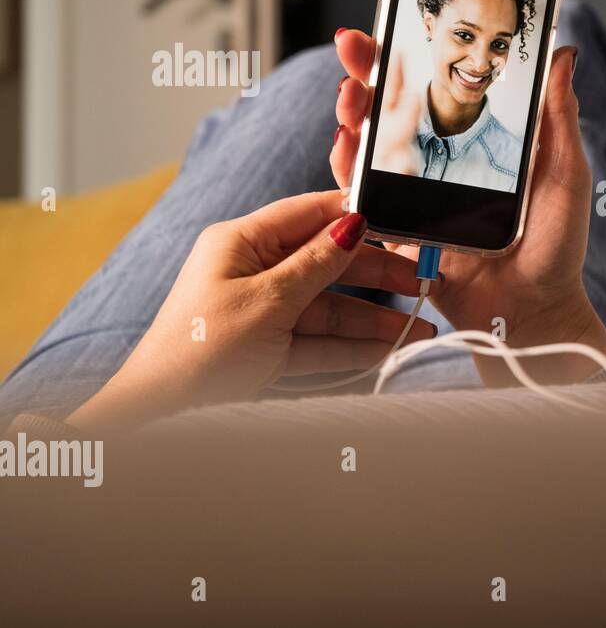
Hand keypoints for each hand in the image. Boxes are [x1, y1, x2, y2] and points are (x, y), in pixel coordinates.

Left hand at [68, 192, 434, 432]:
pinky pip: (320, 341)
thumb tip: (355, 223)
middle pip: (328, 263)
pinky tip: (388, 350)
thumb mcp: (267, 301)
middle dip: (377, 275)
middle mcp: (254, 270)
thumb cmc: (200, 348)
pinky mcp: (270, 347)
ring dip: (373, 319)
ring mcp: (264, 310)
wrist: (161, 413)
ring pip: (330, 307)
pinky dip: (352, 346)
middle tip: (422, 281)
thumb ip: (316, 263)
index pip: (309, 214)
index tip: (401, 222)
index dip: (356, 215)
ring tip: (418, 330)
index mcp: (242, 243)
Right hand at [331, 30, 605, 385]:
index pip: (433, 90)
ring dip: (351, 116)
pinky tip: (344, 146)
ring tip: (349, 94)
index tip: (391, 25)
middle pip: (392, 111)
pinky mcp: (399, 232)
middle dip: (366, 74)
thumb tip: (562, 52)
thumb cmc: (556, 246)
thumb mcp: (564, 172)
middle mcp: (438, 165)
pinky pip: (361, 200)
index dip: (408, 59)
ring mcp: (415, 197)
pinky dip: (346, 172)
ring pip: (368, 148)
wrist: (536, 310)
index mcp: (475, 145)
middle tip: (352, 46)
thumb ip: (557, 116)